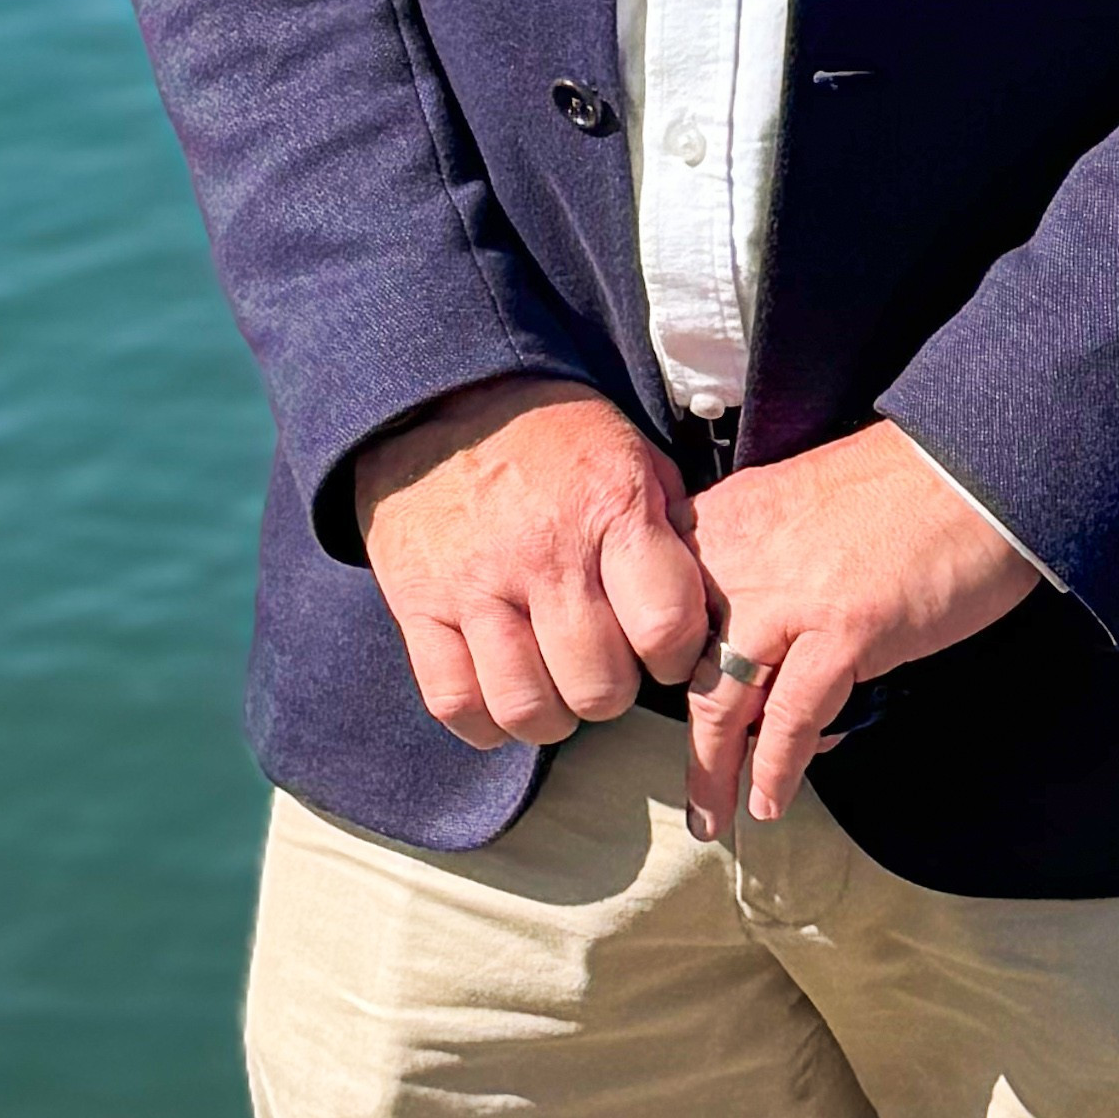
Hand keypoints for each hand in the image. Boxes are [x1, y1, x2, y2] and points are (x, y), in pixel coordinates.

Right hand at [352, 375, 712, 750]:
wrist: (442, 396)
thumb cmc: (549, 432)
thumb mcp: (630, 450)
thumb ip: (667, 523)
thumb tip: (700, 599)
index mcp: (609, 505)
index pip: (666, 627)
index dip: (677, 656)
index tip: (664, 649)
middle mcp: (543, 552)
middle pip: (598, 685)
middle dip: (614, 689)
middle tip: (607, 666)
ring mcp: (475, 585)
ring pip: (528, 708)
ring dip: (553, 715)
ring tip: (557, 686)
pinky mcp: (418, 606)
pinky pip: (456, 704)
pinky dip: (486, 720)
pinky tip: (505, 692)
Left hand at [684, 423, 1039, 834]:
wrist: (978, 468)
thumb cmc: (903, 487)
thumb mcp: (799, 507)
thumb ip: (761, 564)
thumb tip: (754, 647)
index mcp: (730, 517)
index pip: (660, 604)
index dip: (662, 663)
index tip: (667, 708)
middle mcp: (743, 553)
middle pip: (684, 662)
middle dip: (684, 736)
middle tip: (690, 788)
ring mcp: (790, 594)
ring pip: (722, 700)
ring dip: (714, 771)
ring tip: (715, 814)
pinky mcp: (844, 629)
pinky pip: (791, 718)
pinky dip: (778, 768)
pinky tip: (772, 798)